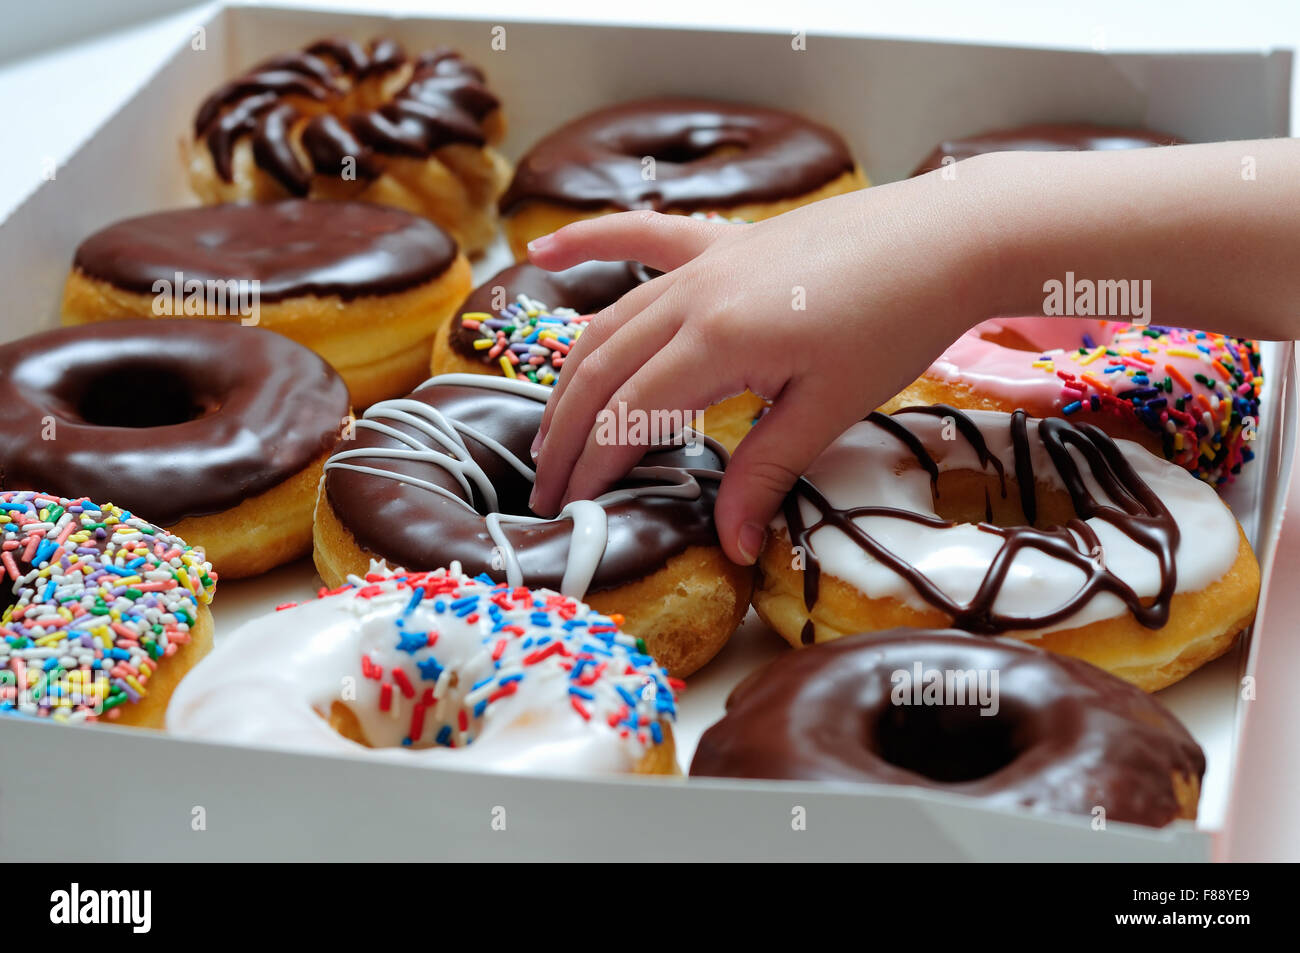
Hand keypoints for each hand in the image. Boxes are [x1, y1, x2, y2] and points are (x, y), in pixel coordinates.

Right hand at [526, 183, 993, 564]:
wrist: (947, 237)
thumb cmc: (896, 324)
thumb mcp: (829, 409)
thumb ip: (766, 472)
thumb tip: (733, 546)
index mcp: (715, 342)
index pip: (627, 416)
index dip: (593, 469)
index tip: (570, 511)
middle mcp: (691, 297)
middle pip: (601, 372)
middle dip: (565, 436)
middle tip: (544, 488)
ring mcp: (702, 262)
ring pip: (610, 321)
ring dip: (570, 376)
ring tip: (547, 427)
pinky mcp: (721, 242)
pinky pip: (640, 239)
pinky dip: (588, 244)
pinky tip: (540, 254)